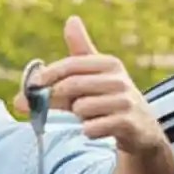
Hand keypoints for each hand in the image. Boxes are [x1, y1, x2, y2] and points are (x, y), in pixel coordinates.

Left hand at [12, 16, 165, 155]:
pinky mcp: (127, 123)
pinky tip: (95, 130)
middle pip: (72, 85)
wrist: (141, 130)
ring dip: (76, 117)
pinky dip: (87, 131)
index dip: (48, 74)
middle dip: (55, 98)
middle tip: (47, 108)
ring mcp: (125, 102)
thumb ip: (64, 72)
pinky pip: (92, 127)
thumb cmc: (107, 102)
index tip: (31, 85)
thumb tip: (54, 43)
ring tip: (86, 117)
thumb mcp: (91, 81)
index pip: (71, 65)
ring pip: (81, 108)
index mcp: (109, 64)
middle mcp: (119, 80)